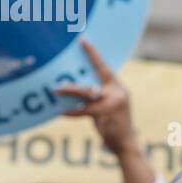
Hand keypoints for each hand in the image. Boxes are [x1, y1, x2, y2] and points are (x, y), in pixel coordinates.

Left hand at [55, 39, 153, 182]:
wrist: (126, 143)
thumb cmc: (114, 124)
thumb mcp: (109, 105)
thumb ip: (97, 95)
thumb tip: (74, 85)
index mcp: (118, 87)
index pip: (104, 66)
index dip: (93, 53)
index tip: (82, 39)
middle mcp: (117, 92)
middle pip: (91, 80)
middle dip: (74, 77)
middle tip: (58, 75)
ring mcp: (113, 102)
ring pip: (86, 92)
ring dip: (69, 90)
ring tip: (55, 90)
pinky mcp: (105, 114)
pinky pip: (83, 110)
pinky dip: (71, 111)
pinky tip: (61, 111)